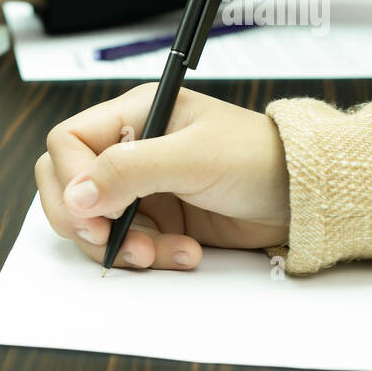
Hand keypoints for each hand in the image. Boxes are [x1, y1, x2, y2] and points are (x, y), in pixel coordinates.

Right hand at [34, 86, 290, 269]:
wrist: (304, 197)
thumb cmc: (260, 159)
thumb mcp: (193, 157)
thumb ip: (130, 171)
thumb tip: (76, 196)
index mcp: (133, 115)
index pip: (66, 142)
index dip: (70, 178)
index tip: (92, 211)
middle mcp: (128, 149)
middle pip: (67, 184)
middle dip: (84, 220)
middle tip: (109, 240)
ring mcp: (138, 188)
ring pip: (91, 222)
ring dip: (121, 245)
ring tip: (161, 252)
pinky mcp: (154, 220)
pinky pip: (124, 244)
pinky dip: (147, 255)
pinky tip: (183, 251)